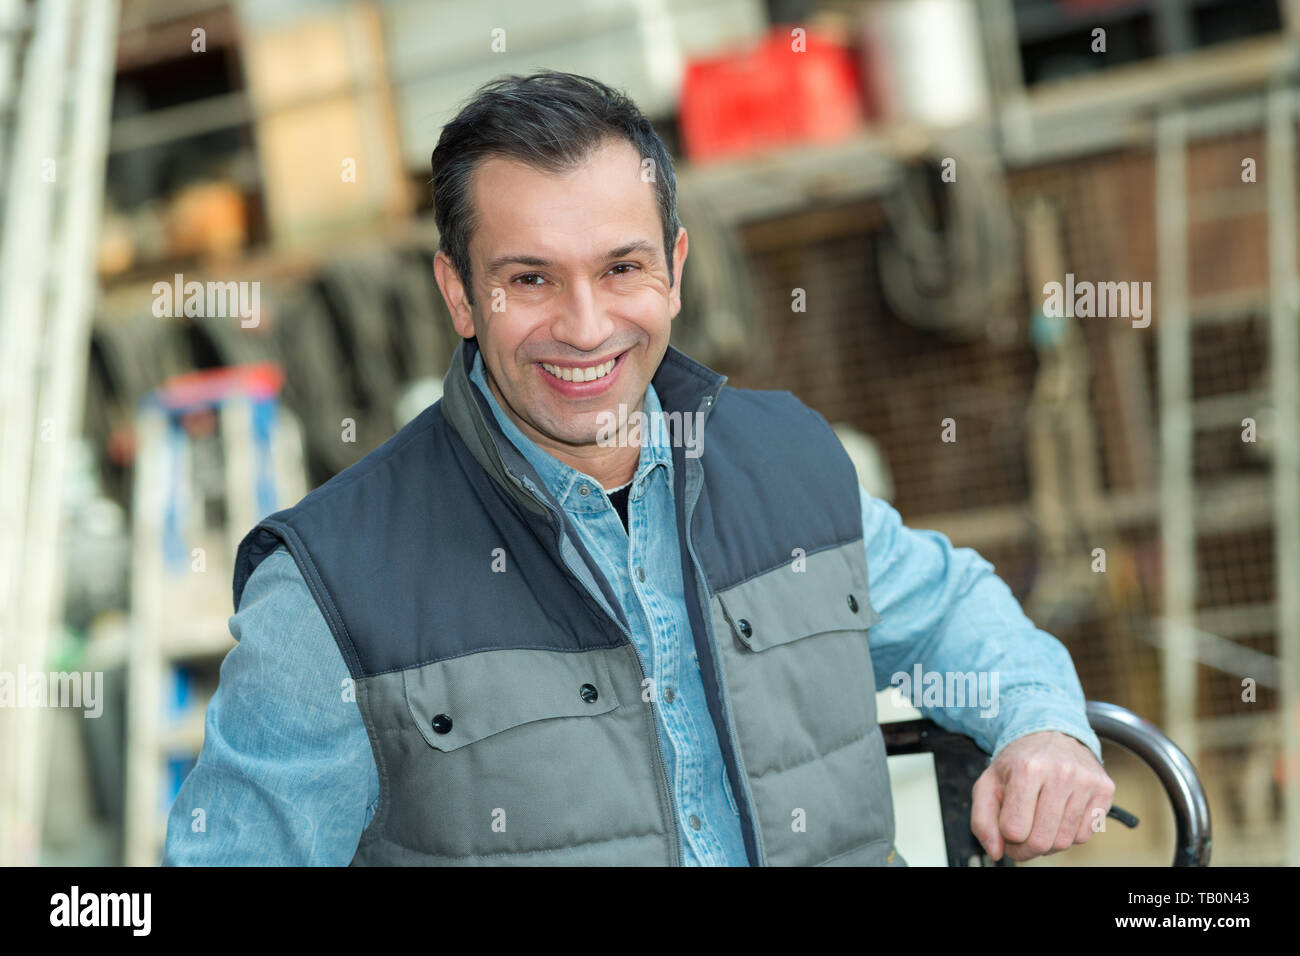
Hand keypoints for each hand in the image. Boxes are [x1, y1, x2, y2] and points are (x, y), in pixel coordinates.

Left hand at [970, 730, 1114, 861]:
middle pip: (1041, 841)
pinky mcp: (1104, 789)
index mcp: (1027, 769)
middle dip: (1026, 848)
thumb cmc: (1018, 763)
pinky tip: (1059, 817)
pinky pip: (1085, 836)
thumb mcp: (988, 784)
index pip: (1015, 829)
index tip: (1008, 831)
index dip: (1007, 839)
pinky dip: (1068, 835)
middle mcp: (1060, 772)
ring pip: (1064, 842)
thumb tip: (995, 851)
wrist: (1050, 734)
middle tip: (1022, 837)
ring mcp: (1086, 781)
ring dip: (1048, 843)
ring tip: (1039, 824)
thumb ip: (982, 820)